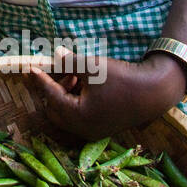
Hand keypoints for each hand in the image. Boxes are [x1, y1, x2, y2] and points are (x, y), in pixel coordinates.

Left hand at [28, 50, 186, 140]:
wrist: (155, 90)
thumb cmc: (122, 78)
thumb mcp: (91, 66)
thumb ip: (69, 62)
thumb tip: (55, 54)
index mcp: (79, 117)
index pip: (51, 97)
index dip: (40, 81)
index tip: (31, 68)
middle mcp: (84, 130)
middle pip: (54, 110)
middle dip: (53, 90)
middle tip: (63, 72)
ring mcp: (93, 131)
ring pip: (66, 113)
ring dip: (65, 94)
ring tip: (76, 75)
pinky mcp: (101, 127)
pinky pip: (79, 115)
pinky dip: (76, 100)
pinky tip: (85, 83)